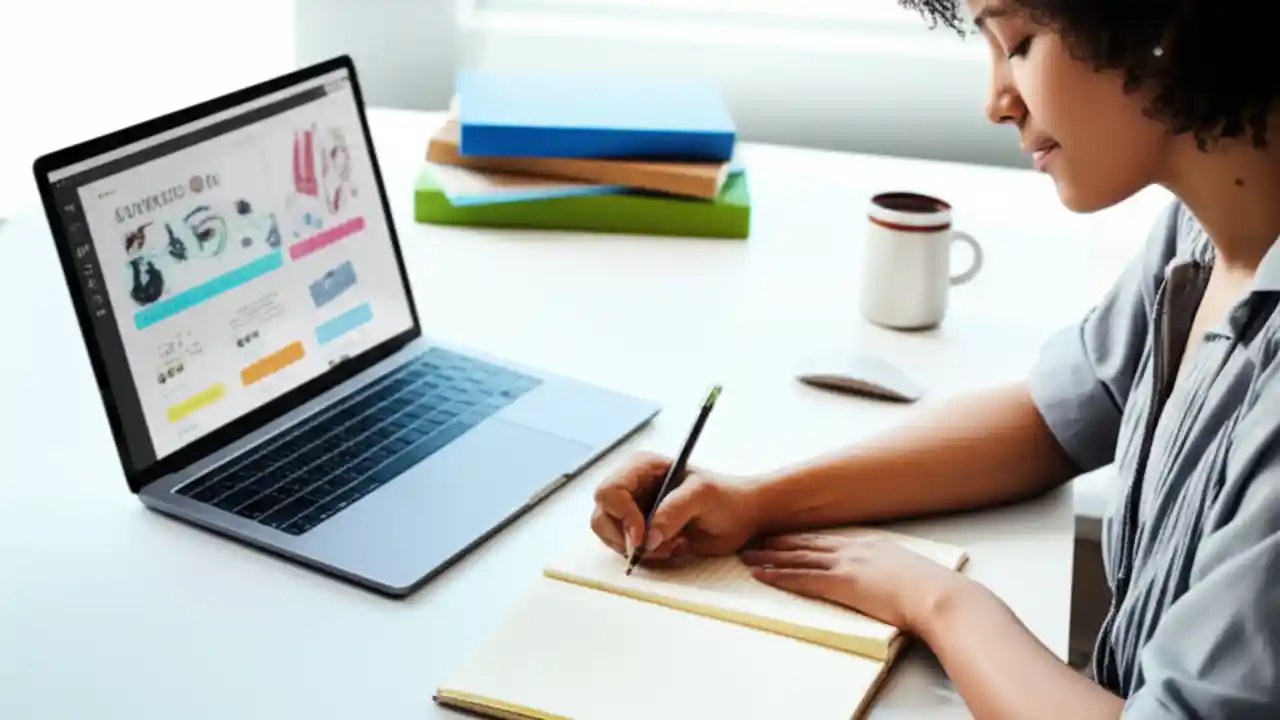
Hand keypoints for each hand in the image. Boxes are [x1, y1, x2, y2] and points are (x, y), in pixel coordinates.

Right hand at [591, 451, 760, 563]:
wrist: (742, 517)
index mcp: (642, 468)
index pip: (610, 492)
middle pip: (602, 516)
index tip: (643, 537)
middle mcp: (632, 488)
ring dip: (639, 550)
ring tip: (673, 545)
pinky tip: (674, 548)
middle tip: (658, 547)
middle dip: (627, 538)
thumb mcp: (703, 496)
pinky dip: (647, 557)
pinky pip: (626, 551)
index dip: (622, 517)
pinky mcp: (640, 533)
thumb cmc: (727, 497)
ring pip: (610, 537)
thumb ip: (674, 511)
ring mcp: (634, 511)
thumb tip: (647, 537)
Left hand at [740, 531, 968, 635]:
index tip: (783, 537)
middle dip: (778, 543)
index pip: (828, 541)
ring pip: (798, 558)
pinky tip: (760, 574)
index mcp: (871, 545)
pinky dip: (778, 575)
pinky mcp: (842, 582)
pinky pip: (802, 578)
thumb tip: (889, 582)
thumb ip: (892, 573)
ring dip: (769, 557)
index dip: (802, 539)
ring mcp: (847, 563)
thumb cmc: (933, 592)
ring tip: (747, 556)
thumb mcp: (910, 574)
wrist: (939, 596)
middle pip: (807, 544)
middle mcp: (855, 549)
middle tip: (754, 540)